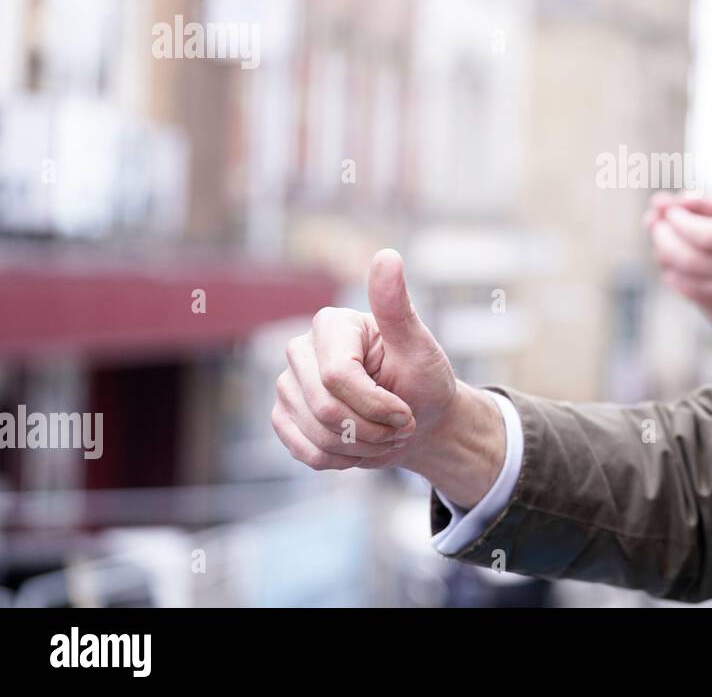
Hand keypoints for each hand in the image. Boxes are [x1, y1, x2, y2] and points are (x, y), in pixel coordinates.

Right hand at [273, 249, 502, 504]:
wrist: (418, 420)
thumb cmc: (422, 380)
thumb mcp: (418, 346)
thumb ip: (396, 306)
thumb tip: (388, 256)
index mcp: (331, 325)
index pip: (338, 377)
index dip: (377, 405)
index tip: (407, 413)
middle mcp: (300, 350)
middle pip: (325, 408)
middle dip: (373, 429)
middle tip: (400, 425)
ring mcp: (287, 384)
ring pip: (317, 434)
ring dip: (362, 446)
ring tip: (384, 434)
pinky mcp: (284, 417)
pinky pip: (306, 452)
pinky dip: (342, 460)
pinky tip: (360, 444)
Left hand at [644, 193, 711, 352]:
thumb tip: (684, 200)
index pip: (707, 235)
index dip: (678, 222)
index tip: (667, 208)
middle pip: (692, 262)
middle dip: (664, 239)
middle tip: (656, 222)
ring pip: (691, 285)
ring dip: (668, 261)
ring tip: (664, 240)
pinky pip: (702, 302)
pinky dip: (682, 283)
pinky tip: (678, 266)